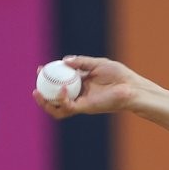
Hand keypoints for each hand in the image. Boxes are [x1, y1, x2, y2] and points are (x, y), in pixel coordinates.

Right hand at [32, 55, 149, 118]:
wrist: (132, 88)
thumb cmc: (119, 75)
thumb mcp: (97, 64)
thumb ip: (81, 62)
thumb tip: (64, 60)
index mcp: (81, 84)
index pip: (59, 83)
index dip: (48, 77)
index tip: (40, 69)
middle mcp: (80, 95)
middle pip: (56, 99)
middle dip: (43, 93)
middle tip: (36, 83)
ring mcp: (83, 103)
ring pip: (59, 109)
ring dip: (46, 103)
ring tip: (38, 93)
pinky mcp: (87, 108)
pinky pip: (69, 107)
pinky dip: (62, 99)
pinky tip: (61, 89)